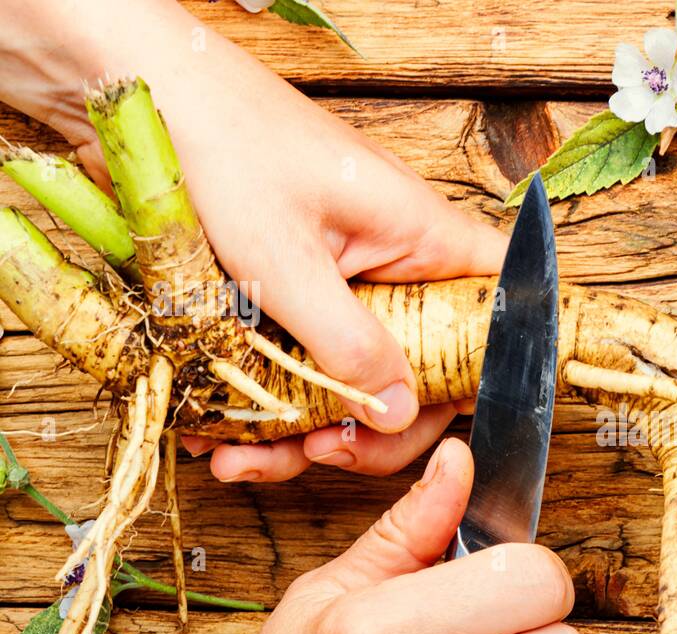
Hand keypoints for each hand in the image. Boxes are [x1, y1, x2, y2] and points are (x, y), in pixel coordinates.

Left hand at [0, 0, 506, 479]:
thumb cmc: (222, 144)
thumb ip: (347, 342)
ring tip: (248, 456)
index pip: (503, 307)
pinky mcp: (294, 301)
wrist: (132, 92)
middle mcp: (395, 265)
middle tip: (324, 454)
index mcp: (421, 238)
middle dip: (376, 429)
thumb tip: (397, 413)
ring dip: (308, 431)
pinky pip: (304, 369)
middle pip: (427, 370)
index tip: (438, 423)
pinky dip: (268, 409)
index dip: (494, 372)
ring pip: (359, 381)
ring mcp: (345, 286)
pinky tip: (224, 433)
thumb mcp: (284, 258)